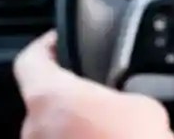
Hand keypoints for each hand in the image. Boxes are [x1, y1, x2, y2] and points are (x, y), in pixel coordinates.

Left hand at [13, 30, 173, 138]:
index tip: (56, 43)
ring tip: (106, 134)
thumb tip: (122, 100)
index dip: (44, 47)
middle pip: (43, 103)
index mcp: (51, 98)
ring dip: (71, 132)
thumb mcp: (143, 105)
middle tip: (99, 102)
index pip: (30, 60)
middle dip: (69, 101)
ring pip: (51, 134)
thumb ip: (119, 94)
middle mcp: (33, 130)